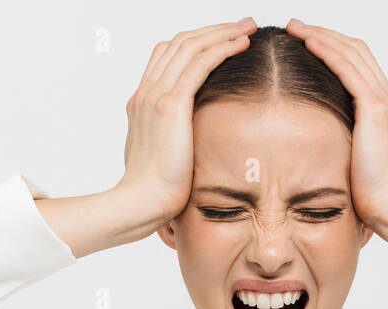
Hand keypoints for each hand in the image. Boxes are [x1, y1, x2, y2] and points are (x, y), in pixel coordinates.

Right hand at [117, 18, 258, 224]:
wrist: (141, 203)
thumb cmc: (153, 193)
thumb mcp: (161, 161)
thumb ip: (171, 144)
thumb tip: (188, 148)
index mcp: (141, 104)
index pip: (167, 57)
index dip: (195, 44)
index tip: (219, 42)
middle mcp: (146, 93)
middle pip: (179, 44)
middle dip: (212, 31)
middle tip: (240, 25)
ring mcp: (155, 96)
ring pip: (190, 46)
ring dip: (221, 32)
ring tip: (247, 27)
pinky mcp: (171, 105)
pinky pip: (200, 63)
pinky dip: (222, 48)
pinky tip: (241, 44)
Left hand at [284, 18, 387, 232]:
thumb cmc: (376, 199)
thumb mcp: (359, 164)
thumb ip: (347, 147)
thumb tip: (322, 151)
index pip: (362, 67)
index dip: (336, 50)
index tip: (310, 43)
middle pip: (358, 52)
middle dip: (326, 35)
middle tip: (297, 27)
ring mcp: (386, 102)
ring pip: (352, 54)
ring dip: (322, 37)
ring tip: (296, 28)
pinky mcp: (376, 110)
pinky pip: (348, 69)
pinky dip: (327, 52)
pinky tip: (308, 43)